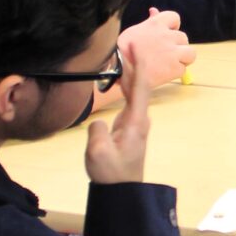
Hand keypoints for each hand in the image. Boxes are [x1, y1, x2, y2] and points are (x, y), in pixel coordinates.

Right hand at [85, 39, 152, 184]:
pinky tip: (117, 79)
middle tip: (125, 43)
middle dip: (133, 64)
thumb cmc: (111, 174)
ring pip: (133, 93)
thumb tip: (98, 123)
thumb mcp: (97, 152)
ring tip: (120, 56)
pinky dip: (124, 86)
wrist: (122, 192)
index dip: (138, 65)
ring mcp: (135, 124)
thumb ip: (96, 131)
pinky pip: (128, 101)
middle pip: (138, 86)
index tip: (136, 46)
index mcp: (135, 122)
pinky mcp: (129, 128)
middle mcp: (139, 120)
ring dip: (128, 74)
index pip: (139, 87)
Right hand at [125, 7, 195, 86]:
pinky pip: (182, 70)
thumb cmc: (122, 50)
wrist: (118, 69)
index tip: (167, 33)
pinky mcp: (175, 68)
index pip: (174, 17)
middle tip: (164, 54)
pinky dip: (174, 73)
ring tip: (168, 64)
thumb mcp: (134, 31)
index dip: (173, 26)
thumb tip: (154, 10)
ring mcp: (172, 52)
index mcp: (156, 24)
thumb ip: (148, 22)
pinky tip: (162, 74)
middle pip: (183, 38)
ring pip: (190, 53)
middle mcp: (167, 36)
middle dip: (176, 46)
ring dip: (182, 59)